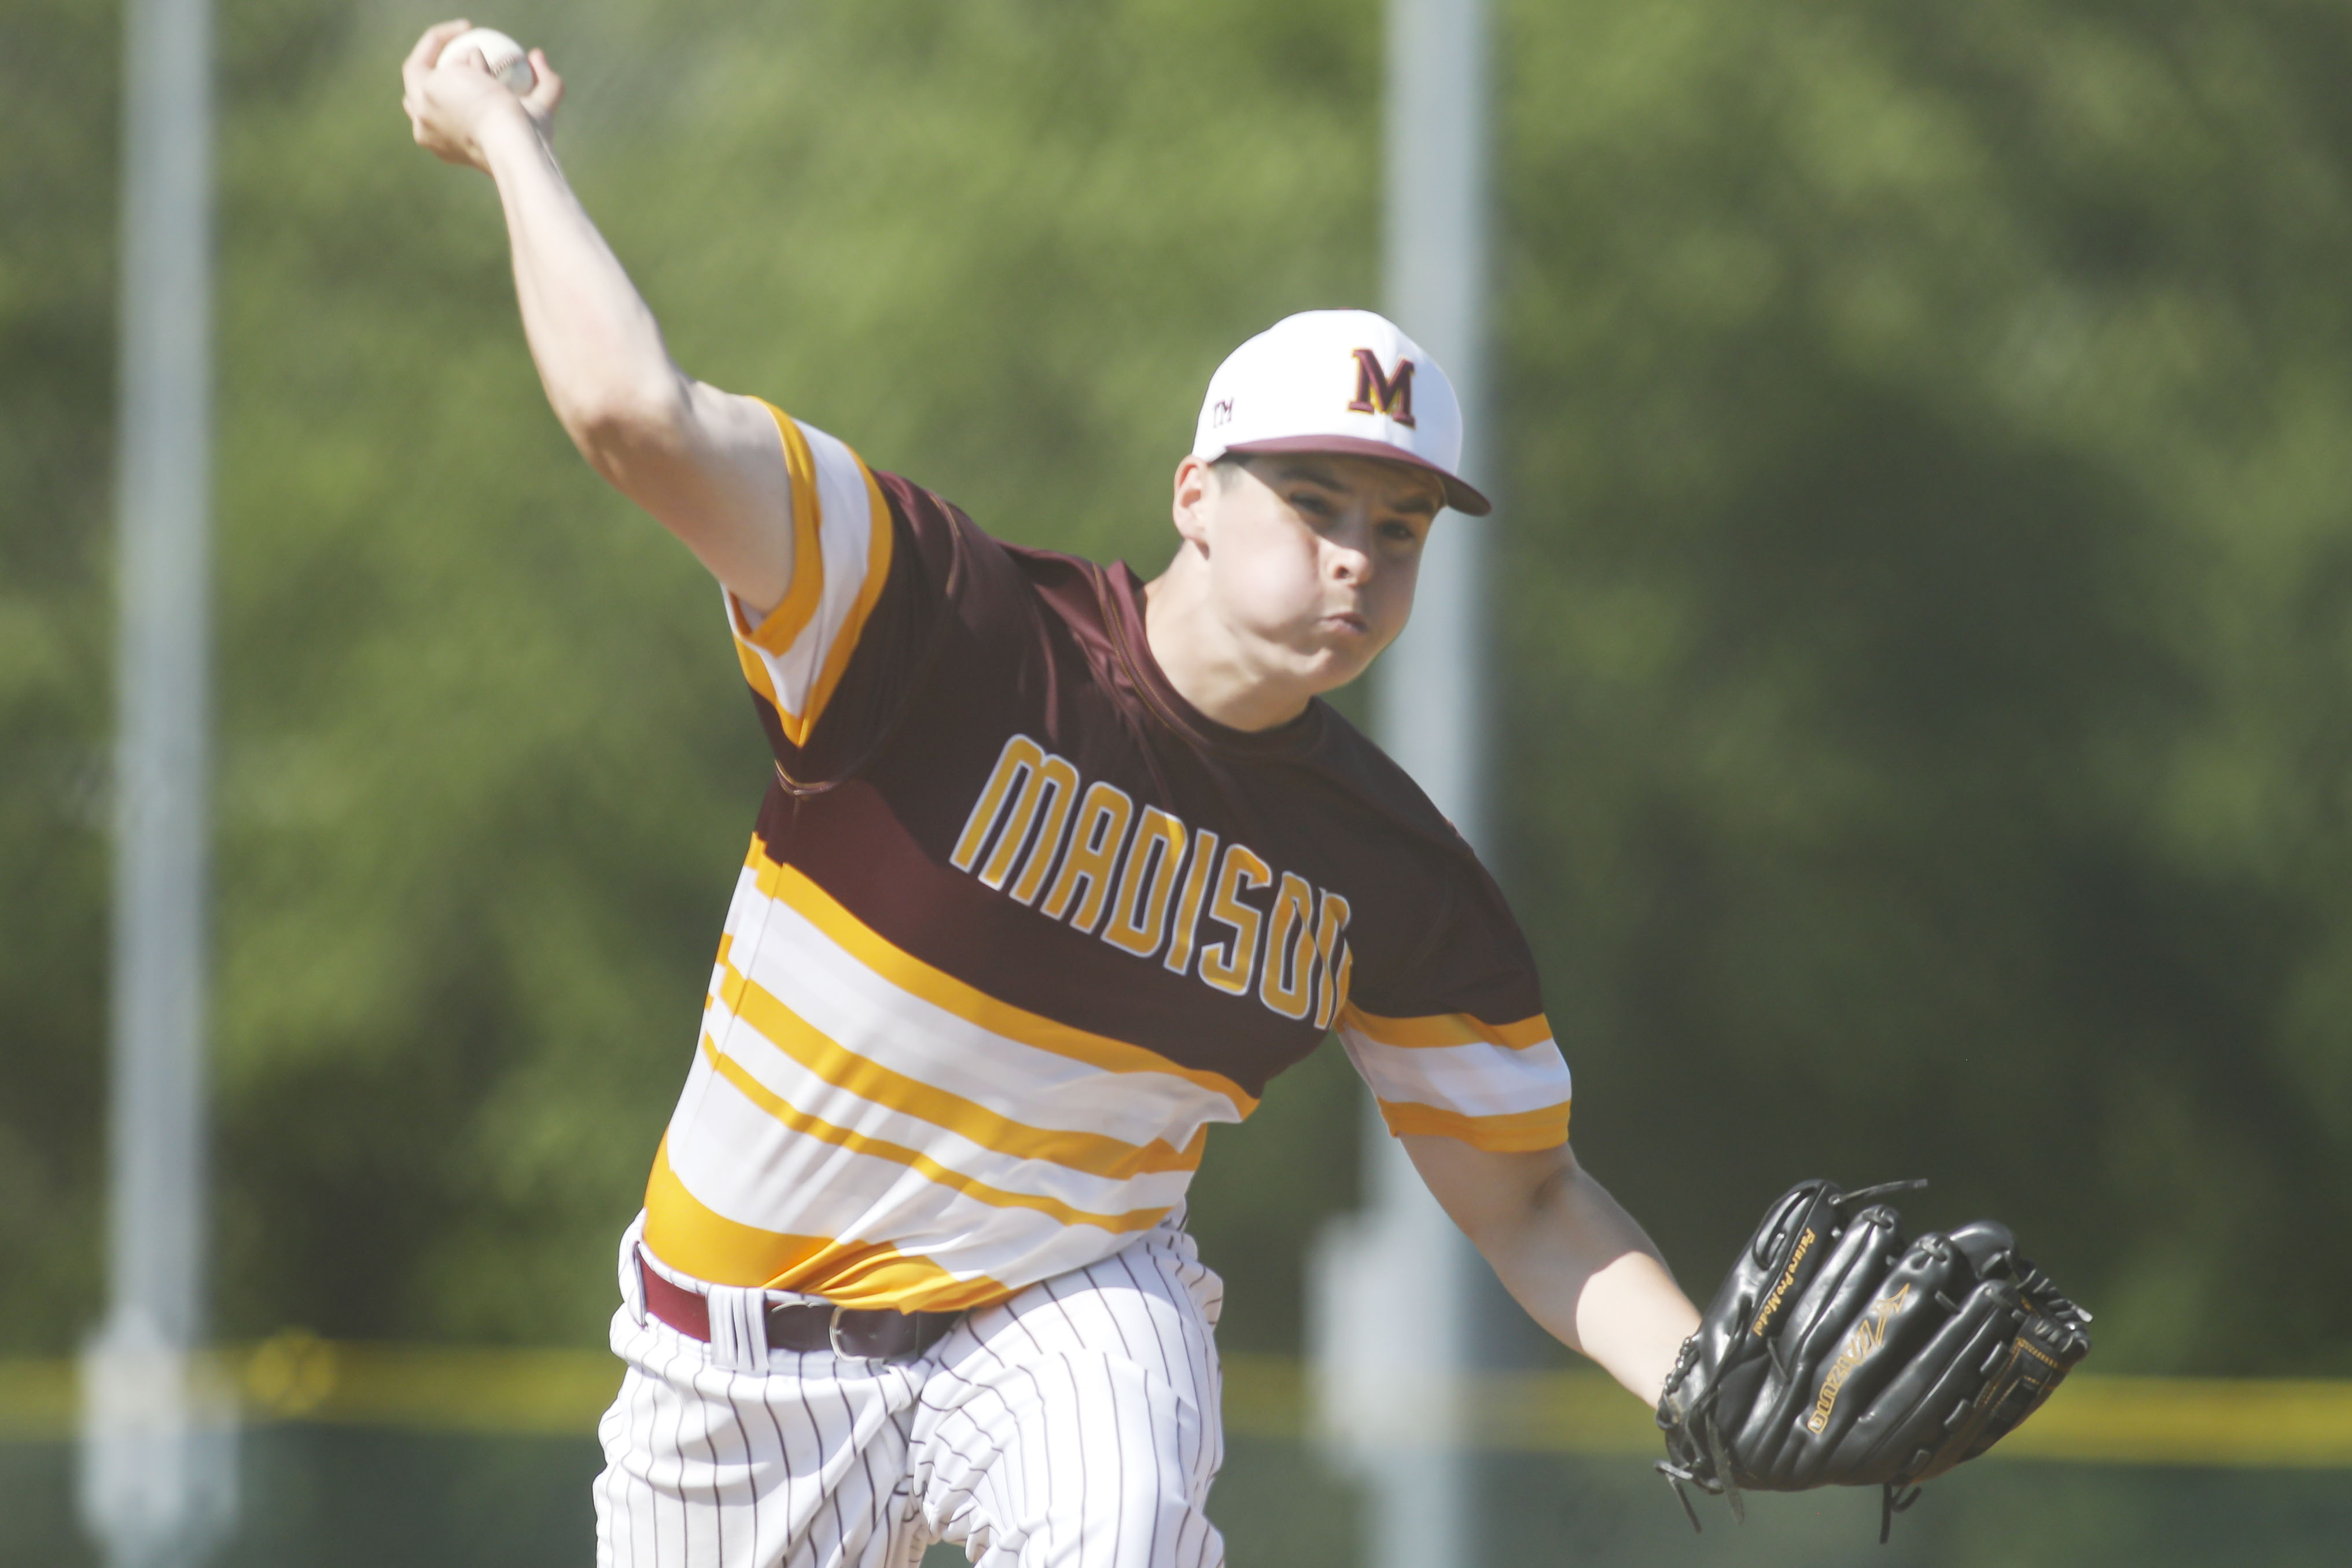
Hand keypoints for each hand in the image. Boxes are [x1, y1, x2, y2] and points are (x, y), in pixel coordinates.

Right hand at [401, 19, 563, 172]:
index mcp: (446, 146)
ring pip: (423, 72)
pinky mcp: (423, 88)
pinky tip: (471, 37)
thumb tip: (537, 56)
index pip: (440, 116)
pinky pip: (434, 55)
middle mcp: (425, 131)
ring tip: (465, 33)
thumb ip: (547, 85)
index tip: (482, 69)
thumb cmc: (530, 135)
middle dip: (430, 72)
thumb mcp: (543, 112)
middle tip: (463, 52)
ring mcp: (421, 110)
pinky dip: (449, 42)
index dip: (456, 90)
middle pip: (415, 97)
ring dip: (444, 51)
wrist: (511, 141)